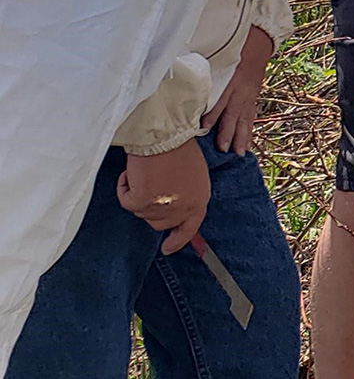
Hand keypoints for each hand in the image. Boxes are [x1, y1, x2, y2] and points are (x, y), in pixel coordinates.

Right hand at [117, 139, 210, 253]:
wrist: (165, 134)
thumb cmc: (179, 147)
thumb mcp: (194, 174)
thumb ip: (186, 194)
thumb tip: (171, 205)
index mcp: (200, 200)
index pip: (189, 228)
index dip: (177, 240)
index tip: (167, 248)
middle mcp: (183, 208)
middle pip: (159, 223)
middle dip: (151, 207)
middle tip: (149, 185)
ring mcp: (162, 207)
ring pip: (141, 212)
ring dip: (139, 193)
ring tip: (147, 170)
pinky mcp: (142, 202)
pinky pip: (127, 201)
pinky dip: (125, 187)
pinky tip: (132, 172)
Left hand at [201, 25, 272, 154]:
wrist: (253, 54)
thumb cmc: (229, 61)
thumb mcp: (215, 66)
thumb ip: (200, 79)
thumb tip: (178, 88)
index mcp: (227, 84)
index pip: (219, 102)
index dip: (212, 115)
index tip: (203, 128)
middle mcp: (238, 95)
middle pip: (232, 115)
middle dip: (227, 132)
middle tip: (222, 149)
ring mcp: (247, 101)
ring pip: (244, 121)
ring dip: (241, 138)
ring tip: (239, 154)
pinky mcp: (252, 104)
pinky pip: (250, 121)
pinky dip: (249, 134)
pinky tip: (246, 147)